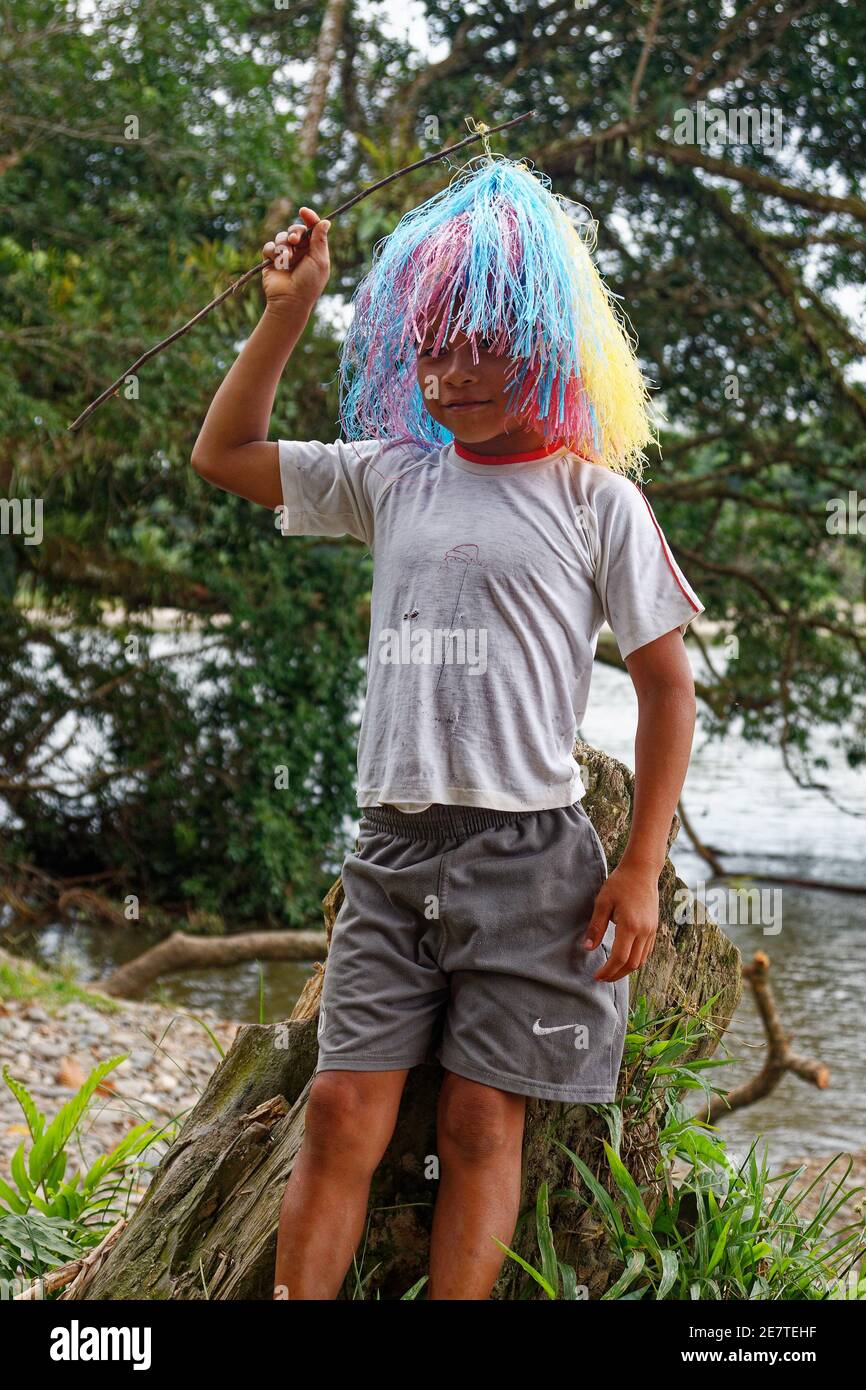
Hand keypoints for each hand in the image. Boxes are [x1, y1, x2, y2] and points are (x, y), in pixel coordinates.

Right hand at [261, 206, 330, 308]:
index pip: (312, 229)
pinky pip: (269, 247)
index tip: (303, 211)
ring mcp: (285, 256)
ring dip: (284, 245)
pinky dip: (273, 252)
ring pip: (281, 237)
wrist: (289, 300)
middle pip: (295, 230)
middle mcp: (300, 252)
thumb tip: (326, 221)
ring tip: (286, 259)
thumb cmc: (308, 283)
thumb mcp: (319, 260)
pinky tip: (277, 262)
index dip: (309, 218)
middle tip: (294, 241)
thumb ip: (320, 240)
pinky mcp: (271, 260)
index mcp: (314, 251)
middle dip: (294, 232)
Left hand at [582, 861, 659, 981]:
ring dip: (626, 969)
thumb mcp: (603, 902)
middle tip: (602, 978)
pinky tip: (624, 959)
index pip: (619, 958)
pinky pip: (646, 951)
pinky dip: (635, 960)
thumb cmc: (620, 884)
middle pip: (632, 964)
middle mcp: (644, 931)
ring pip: (641, 960)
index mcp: (630, 926)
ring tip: (611, 971)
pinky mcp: (654, 928)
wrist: (642, 871)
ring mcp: (651, 930)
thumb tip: (588, 948)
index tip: (596, 976)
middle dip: (616, 975)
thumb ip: (596, 927)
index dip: (607, 971)